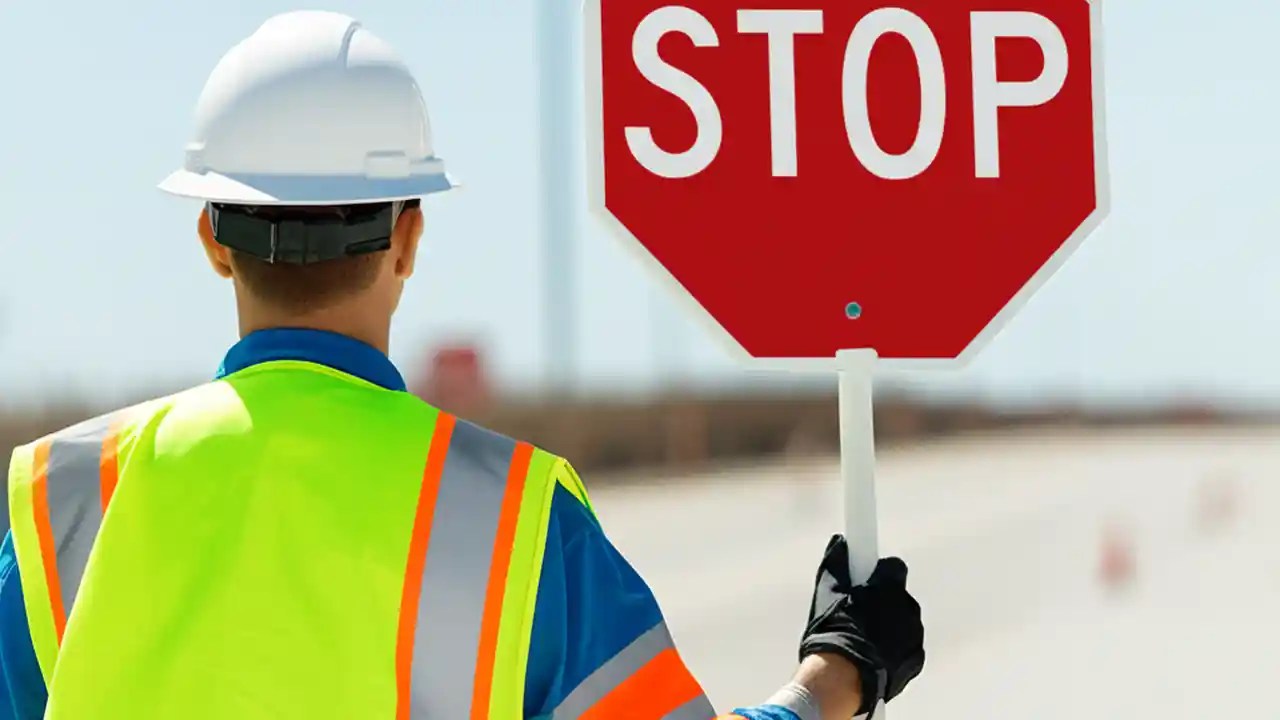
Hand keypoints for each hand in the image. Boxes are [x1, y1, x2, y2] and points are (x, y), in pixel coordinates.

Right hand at [798, 535, 924, 715]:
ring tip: (861, 639)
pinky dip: (893, 649)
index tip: (866, 579)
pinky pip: (906, 646)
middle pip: (897, 595)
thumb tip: (840, 543)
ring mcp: (914, 635)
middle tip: (856, 614)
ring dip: (888, 625)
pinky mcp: (916, 659)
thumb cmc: (833, 633)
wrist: (843, 678)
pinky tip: (871, 654)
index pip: (893, 567)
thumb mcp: (827, 593)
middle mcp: (908, 607)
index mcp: (889, 586)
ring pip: (903, 621)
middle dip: (881, 602)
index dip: (878, 573)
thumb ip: (836, 563)